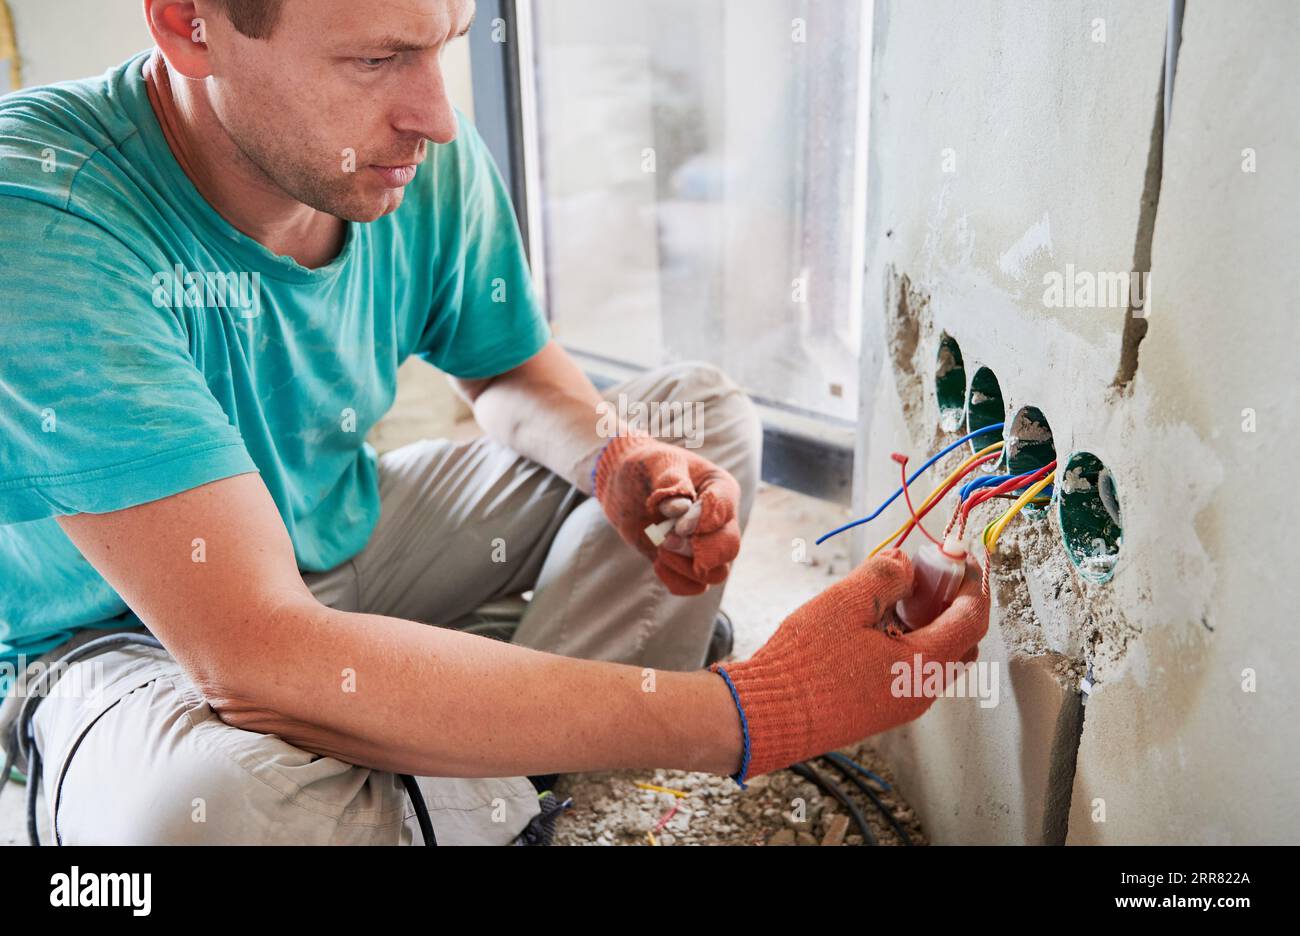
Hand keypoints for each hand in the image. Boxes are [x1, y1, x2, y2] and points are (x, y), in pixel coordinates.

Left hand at [593, 434, 741, 595]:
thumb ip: (671, 482)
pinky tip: (656, 562)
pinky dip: (676, 581)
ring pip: (716, 573)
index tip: (677, 524)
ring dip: (686, 567)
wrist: (625, 484)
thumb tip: (679, 508)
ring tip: (660, 547)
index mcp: (720, 488)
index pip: (725, 509)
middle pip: (729, 547)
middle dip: (698, 550)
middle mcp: (720, 520)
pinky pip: (694, 587)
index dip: (702, 521)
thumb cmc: (646, 467)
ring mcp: (706, 545)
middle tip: (667, 539)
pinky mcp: (688, 563)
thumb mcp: (657, 463)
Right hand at [709, 549, 988, 781]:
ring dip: (928, 623)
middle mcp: (921, 691)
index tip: (960, 557)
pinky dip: (908, 642)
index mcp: (923, 665)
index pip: (972, 618)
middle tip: (927, 574)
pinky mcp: (880, 711)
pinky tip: (874, 626)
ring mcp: (900, 706)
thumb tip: (906, 565)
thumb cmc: (804, 664)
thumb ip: (885, 576)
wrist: (767, 715)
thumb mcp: (845, 603)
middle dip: (952, 602)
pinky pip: (910, 672)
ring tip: (895, 596)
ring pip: (935, 657)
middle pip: (962, 641)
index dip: (972, 582)